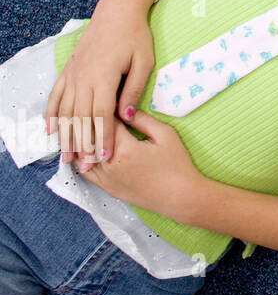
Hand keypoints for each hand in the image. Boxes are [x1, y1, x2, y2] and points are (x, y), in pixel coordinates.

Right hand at [45, 0, 154, 167]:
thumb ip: (133, 91)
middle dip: (82, 144)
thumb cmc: (135, 36)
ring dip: (66, 135)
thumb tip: (126, 117)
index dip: (102, 138)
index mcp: (104, 77)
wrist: (116, 12)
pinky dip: (52, 114)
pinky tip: (51, 130)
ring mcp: (73, 74)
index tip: (104, 158)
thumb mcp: (143, 63)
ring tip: (67, 156)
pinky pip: (56, 96)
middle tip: (84, 167)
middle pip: (81, 118)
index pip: (102, 115)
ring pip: (66, 111)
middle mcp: (84, 78)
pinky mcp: (68, 70)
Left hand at [80, 111, 205, 223]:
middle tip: (93, 109)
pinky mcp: (105, 188)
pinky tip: (84, 149)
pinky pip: (83, 171)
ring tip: (85, 127)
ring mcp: (104, 179)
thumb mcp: (165, 134)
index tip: (107, 99)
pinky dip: (81, 158)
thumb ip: (142, 120)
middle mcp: (108, 164)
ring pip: (82, 155)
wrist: (179, 196)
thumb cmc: (176, 164)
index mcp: (124, 148)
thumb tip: (123, 109)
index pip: (105, 121)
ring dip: (81, 140)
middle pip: (89, 137)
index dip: (106, 107)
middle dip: (90, 122)